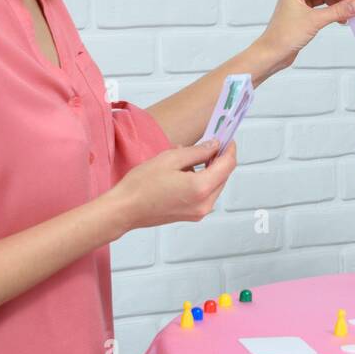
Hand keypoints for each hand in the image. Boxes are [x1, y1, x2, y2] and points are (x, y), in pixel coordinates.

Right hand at [108, 140, 237, 231]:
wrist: (125, 210)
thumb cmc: (141, 186)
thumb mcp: (170, 158)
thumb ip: (197, 151)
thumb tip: (213, 146)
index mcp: (200, 188)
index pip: (227, 165)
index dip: (229, 149)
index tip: (228, 139)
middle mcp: (204, 203)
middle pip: (223, 176)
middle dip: (219, 159)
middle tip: (210, 143)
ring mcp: (199, 212)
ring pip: (215, 185)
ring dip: (208, 170)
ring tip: (188, 157)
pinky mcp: (192, 215)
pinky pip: (205, 194)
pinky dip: (201, 180)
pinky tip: (184, 172)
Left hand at [257, 0, 354, 73]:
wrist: (272, 53)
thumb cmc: (285, 36)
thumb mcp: (315, 21)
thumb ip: (338, 11)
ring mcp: (299, 2)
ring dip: (338, 4)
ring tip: (350, 13)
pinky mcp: (302, 13)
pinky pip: (321, 7)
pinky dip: (332, 11)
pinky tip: (341, 19)